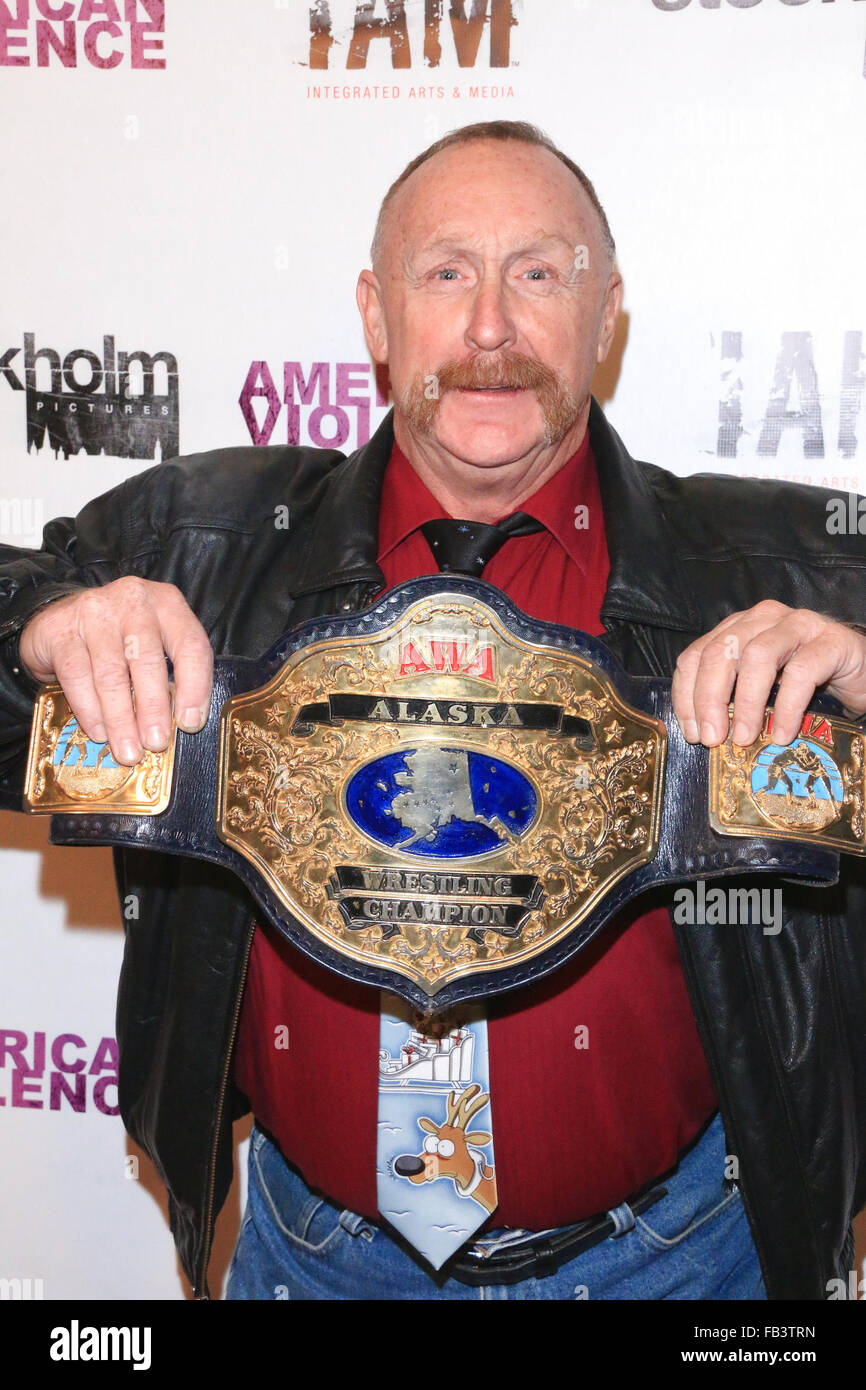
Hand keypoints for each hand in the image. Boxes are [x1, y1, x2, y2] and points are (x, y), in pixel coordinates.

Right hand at [19, 577, 213, 764]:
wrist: (62, 619)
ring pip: (111, 673)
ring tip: (128, 750)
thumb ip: (171, 673)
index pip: (191, 646)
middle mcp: (134, 601)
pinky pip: (77, 675)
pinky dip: (90, 709)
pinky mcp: (60, 630)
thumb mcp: (154, 643)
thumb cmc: (120, 639)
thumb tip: (182, 726)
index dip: (195, 688)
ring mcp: (94, 612)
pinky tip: (99, 731)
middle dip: (154, 709)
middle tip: (156, 743)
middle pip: (149, 661)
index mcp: (168, 605)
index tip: (190, 724)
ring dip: (121, 719)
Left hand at [672, 600, 865, 746]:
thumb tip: (704, 736)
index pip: (696, 655)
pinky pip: (801, 672)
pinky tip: (783, 733)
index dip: (687, 695)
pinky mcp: (830, 641)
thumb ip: (734, 701)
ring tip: (745, 738)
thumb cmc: (809, 686)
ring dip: (746, 703)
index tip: (693, 733)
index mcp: (738, 629)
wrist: (863, 676)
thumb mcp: (763, 692)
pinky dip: (786, 706)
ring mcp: (798, 625)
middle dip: (710, 699)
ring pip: (757, 656)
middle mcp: (763, 619)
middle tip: (713, 739)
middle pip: (720, 652)